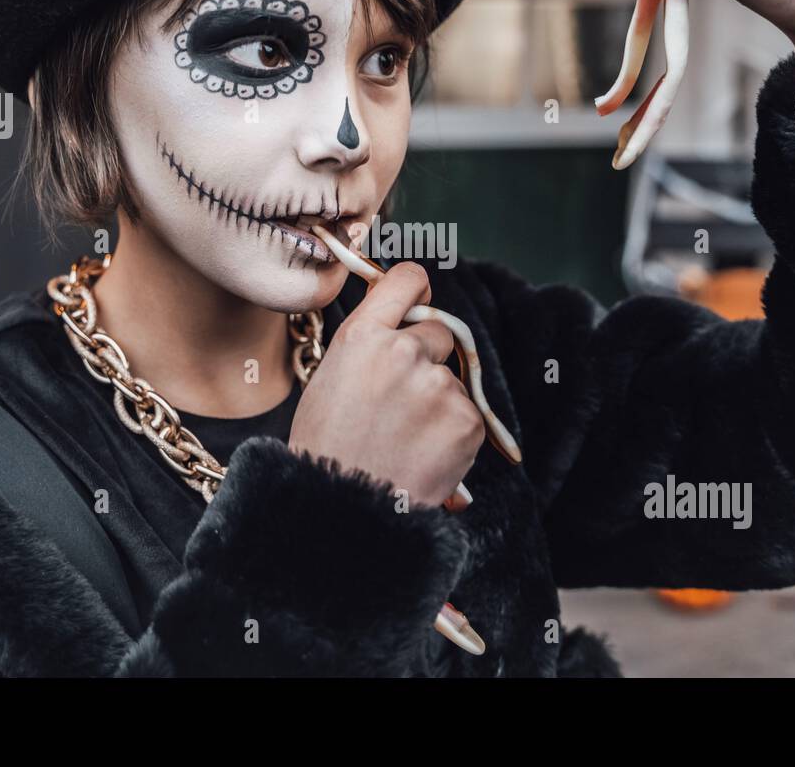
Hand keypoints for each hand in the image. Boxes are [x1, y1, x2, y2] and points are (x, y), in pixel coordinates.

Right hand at [288, 263, 484, 508]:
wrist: (343, 513)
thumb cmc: (327, 451)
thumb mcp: (330, 381)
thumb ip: (368, 346)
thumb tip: (403, 326)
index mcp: (361, 337)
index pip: (405, 280)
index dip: (416, 289)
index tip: (420, 298)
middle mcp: (402, 351)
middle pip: (438, 330)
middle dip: (427, 358)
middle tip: (401, 402)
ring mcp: (437, 385)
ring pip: (452, 379)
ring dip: (438, 402)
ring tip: (404, 441)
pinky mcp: (466, 419)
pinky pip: (467, 414)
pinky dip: (452, 434)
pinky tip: (422, 456)